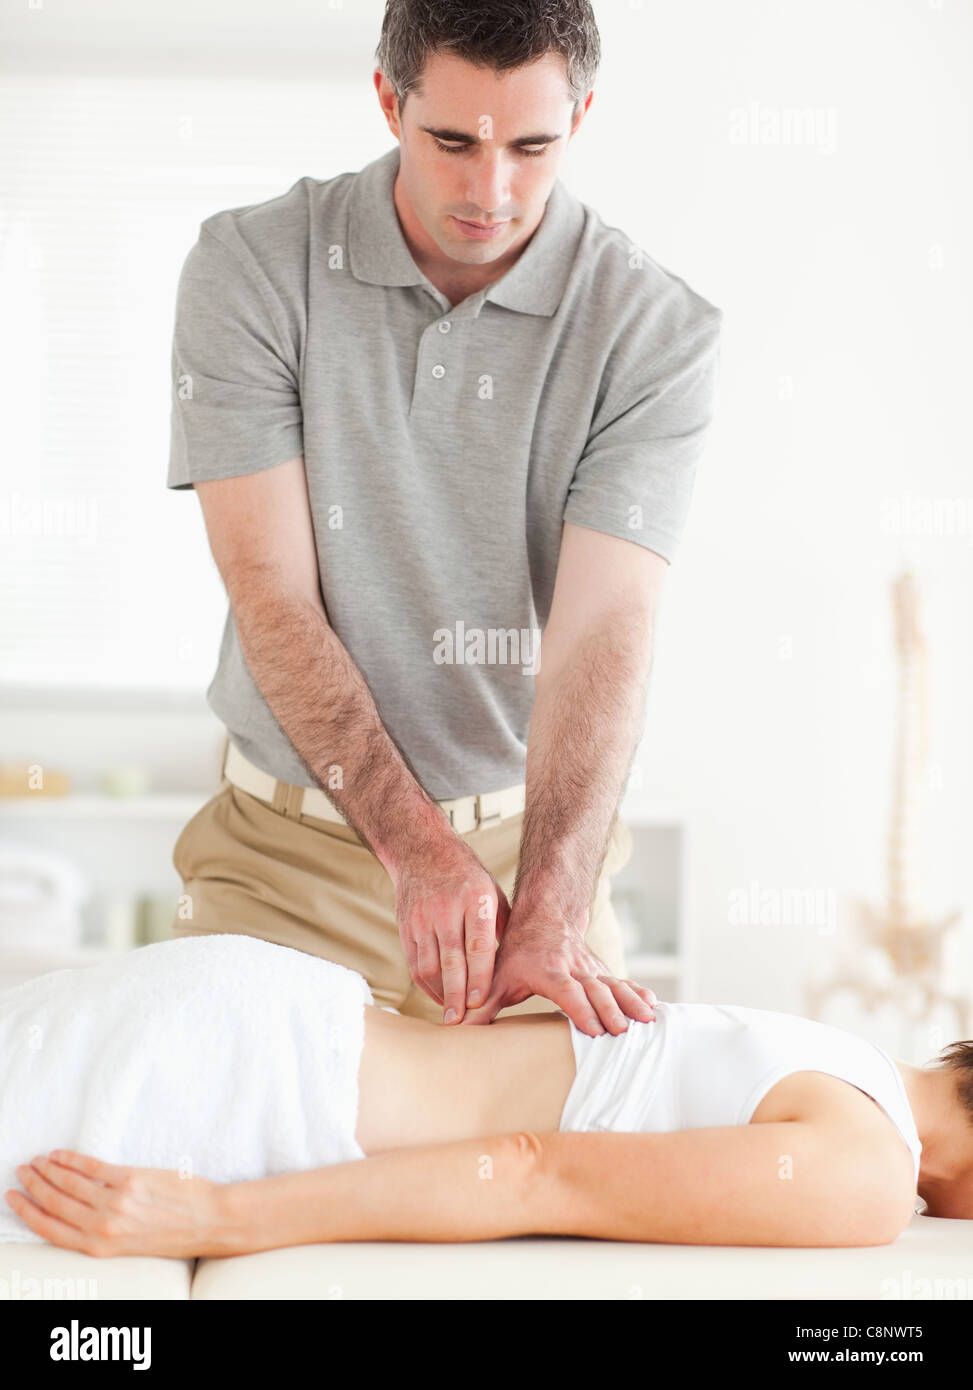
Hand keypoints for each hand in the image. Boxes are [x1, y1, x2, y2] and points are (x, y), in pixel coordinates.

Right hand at [4, 1150, 235, 1258]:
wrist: (210, 1221)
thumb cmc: (175, 1234)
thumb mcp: (131, 1245)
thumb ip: (104, 1233)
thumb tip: (82, 1213)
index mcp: (101, 1247)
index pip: (52, 1230)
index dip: (28, 1212)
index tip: (12, 1198)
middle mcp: (103, 1227)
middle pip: (55, 1204)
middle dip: (33, 1187)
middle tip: (20, 1172)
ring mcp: (116, 1202)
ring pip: (69, 1184)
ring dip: (47, 1171)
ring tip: (35, 1161)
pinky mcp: (131, 1180)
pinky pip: (92, 1167)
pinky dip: (71, 1160)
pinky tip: (59, 1154)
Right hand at [390, 834, 509, 1023]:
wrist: (422, 851)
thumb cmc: (467, 877)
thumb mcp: (492, 893)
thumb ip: (500, 928)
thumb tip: (512, 969)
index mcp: (475, 899)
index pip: (478, 945)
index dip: (479, 976)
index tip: (479, 1002)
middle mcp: (446, 909)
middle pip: (451, 960)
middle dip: (456, 994)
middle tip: (461, 1022)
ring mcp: (422, 918)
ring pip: (428, 965)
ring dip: (440, 994)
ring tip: (451, 1016)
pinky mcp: (406, 926)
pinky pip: (414, 962)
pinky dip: (426, 984)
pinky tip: (439, 997)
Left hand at [461, 901, 657, 1033]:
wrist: (544, 915)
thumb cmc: (518, 952)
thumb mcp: (497, 975)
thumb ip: (482, 1004)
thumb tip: (457, 1027)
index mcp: (549, 970)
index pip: (567, 990)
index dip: (580, 1008)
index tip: (594, 1028)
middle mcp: (574, 968)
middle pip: (596, 989)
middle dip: (611, 1010)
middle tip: (623, 1032)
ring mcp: (591, 968)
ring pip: (614, 984)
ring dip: (631, 1002)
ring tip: (647, 1021)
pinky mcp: (602, 971)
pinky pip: (622, 982)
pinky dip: (638, 993)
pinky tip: (653, 1006)